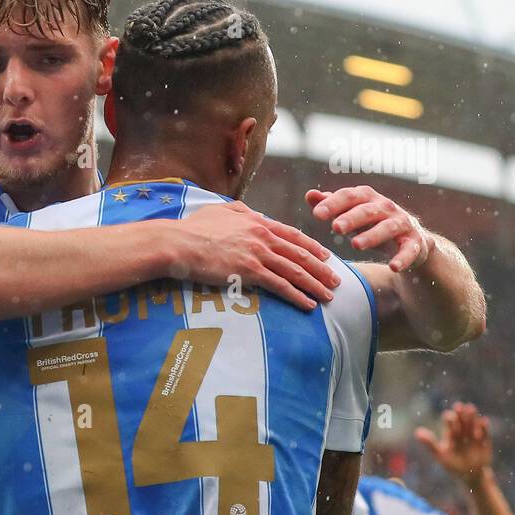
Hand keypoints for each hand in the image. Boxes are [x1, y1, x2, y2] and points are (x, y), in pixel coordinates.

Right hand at [173, 200, 338, 310]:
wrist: (178, 243)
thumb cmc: (192, 228)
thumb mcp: (218, 210)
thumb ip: (238, 210)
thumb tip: (249, 212)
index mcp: (257, 221)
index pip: (292, 235)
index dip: (312, 246)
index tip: (325, 256)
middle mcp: (262, 236)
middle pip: (300, 254)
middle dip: (321, 269)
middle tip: (336, 280)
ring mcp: (257, 254)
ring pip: (295, 271)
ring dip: (315, 285)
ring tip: (328, 296)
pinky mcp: (249, 271)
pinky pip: (280, 285)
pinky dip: (297, 296)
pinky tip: (308, 304)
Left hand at [306, 186, 433, 271]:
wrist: (410, 240)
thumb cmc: (373, 224)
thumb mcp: (351, 214)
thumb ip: (331, 205)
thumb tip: (310, 195)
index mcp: (368, 199)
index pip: (349, 196)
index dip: (333, 203)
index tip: (316, 214)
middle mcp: (386, 208)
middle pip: (367, 210)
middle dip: (351, 218)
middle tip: (335, 227)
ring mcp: (402, 224)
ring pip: (388, 228)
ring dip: (373, 235)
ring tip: (356, 245)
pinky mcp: (415, 242)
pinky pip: (410, 250)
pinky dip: (403, 258)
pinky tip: (393, 267)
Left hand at [415, 402, 492, 483]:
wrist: (470, 476)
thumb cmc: (452, 465)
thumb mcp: (440, 455)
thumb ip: (430, 444)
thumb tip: (417, 432)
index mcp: (451, 435)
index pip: (450, 424)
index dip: (449, 419)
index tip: (448, 415)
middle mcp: (462, 433)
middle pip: (461, 422)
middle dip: (460, 415)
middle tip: (459, 406)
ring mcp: (474, 437)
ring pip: (472, 425)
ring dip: (472, 417)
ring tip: (470, 407)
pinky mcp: (485, 442)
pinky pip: (485, 434)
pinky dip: (484, 428)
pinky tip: (483, 421)